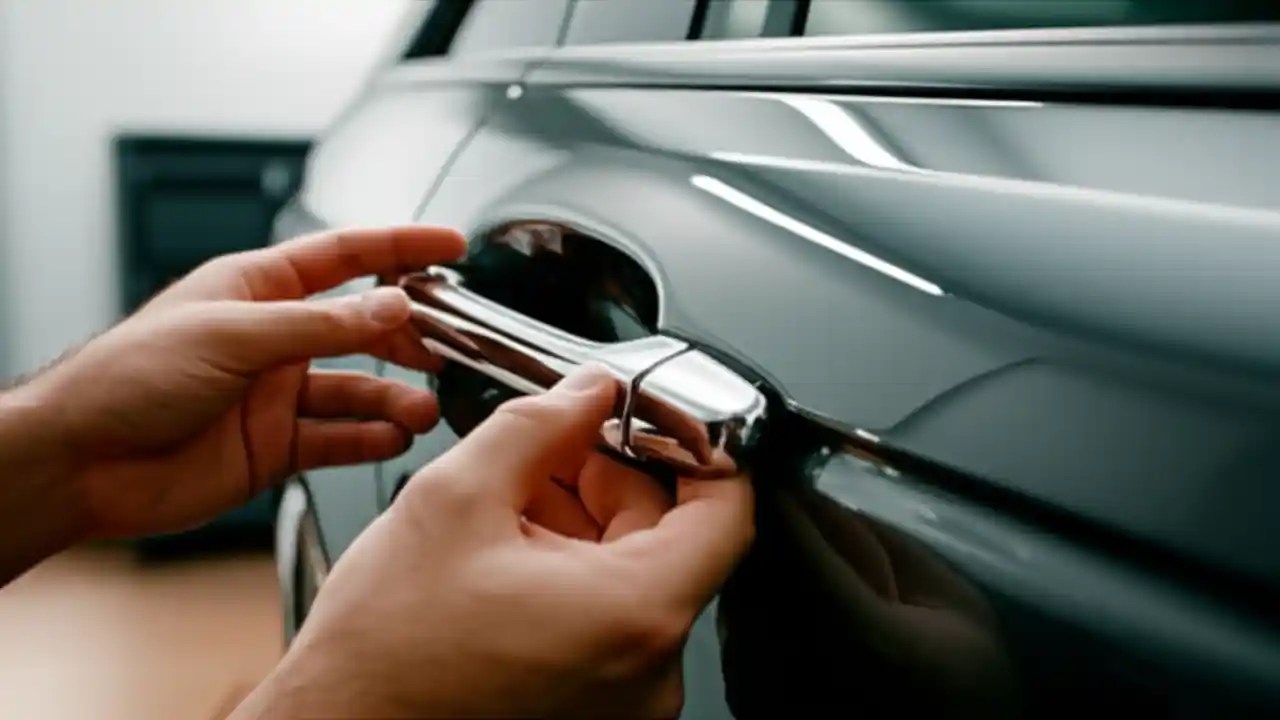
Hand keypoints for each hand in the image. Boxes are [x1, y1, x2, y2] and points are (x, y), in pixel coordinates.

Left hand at [18, 226, 464, 538]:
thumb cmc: (127, 378)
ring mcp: (275, 394)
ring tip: (421, 410)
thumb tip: (390, 307)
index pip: (345, 256)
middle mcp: (273, 339)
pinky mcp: (273, 445)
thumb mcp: (232, 336)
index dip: (401, 245)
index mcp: (257, 289)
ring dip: (394, 399)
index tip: (450, 244)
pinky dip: (368, 439)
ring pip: (357, 390)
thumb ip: (319, 326)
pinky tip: (390, 440)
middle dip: (409, 335)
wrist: (82, 463)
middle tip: (449, 346)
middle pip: (362, 327)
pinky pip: (337, 439)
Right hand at [233, 367, 754, 718]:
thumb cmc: (382, 657)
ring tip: (517, 499)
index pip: (729, 510)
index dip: (701, 449)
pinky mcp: (595, 713)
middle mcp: (647, 669)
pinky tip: (514, 548)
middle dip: (615, 477)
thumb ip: (536, 424)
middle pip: (674, 539)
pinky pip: (611, 622)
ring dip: (587, 523)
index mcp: (633, 611)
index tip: (663, 423)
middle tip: (557, 447)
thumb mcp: (454, 500)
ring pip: (636, 577)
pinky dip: (575, 574)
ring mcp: (625, 699)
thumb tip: (584, 391)